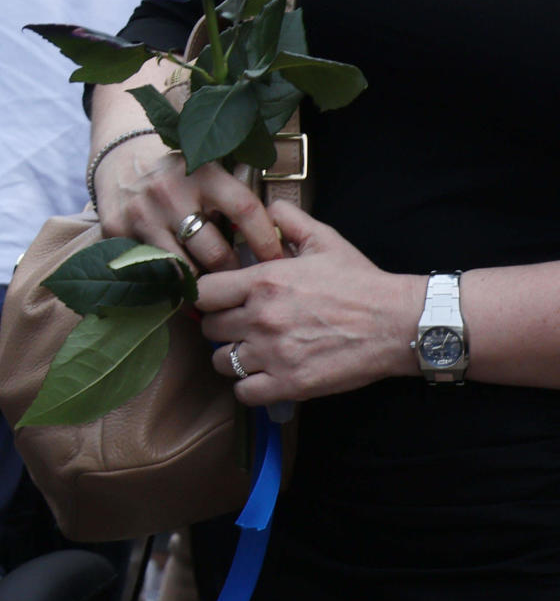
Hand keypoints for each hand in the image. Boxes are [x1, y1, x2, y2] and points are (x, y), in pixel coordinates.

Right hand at [94, 99, 289, 271]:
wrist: (122, 159)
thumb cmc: (181, 174)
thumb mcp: (210, 172)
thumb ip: (237, 199)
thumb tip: (280, 243)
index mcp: (202, 173)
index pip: (245, 211)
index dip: (266, 241)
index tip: (278, 262)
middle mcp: (170, 192)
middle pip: (215, 252)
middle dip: (233, 272)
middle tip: (242, 282)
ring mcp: (141, 213)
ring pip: (184, 270)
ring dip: (202, 284)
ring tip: (214, 289)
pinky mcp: (118, 230)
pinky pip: (153, 271)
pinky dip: (170, 283)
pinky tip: (181, 285)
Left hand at [195, 207, 419, 404]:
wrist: (399, 322)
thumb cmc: (360, 281)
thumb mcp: (323, 240)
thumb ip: (288, 221)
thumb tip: (267, 208)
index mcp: (262, 281)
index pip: (201, 292)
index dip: (207, 296)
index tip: (220, 299)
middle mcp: (261, 318)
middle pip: (209, 328)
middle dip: (222, 325)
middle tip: (240, 325)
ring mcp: (274, 354)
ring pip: (222, 361)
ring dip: (233, 356)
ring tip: (252, 350)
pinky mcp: (291, 384)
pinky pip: (245, 392)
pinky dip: (249, 386)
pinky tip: (264, 375)